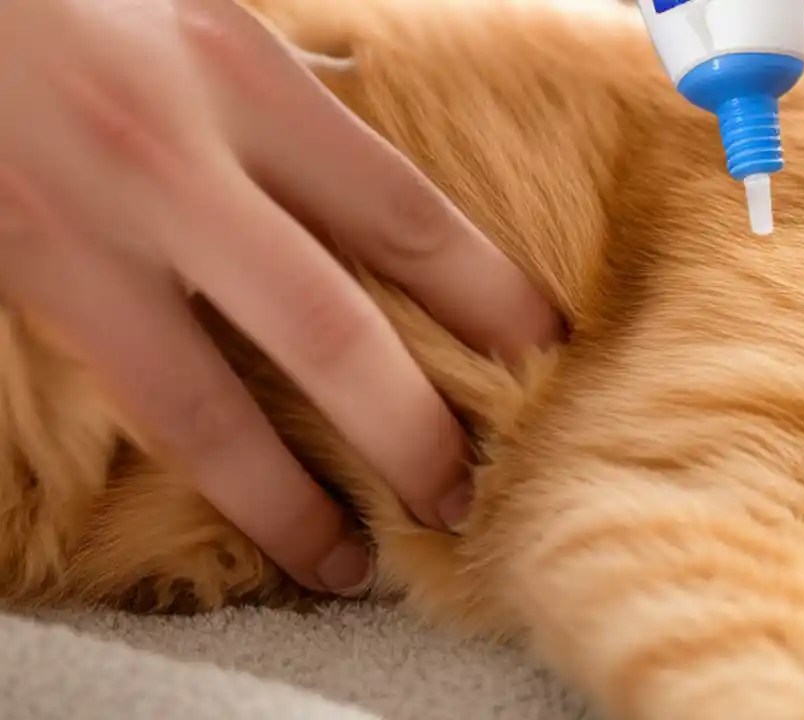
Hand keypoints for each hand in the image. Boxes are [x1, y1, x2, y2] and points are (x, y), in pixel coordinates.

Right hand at [0, 0, 559, 595]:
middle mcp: (166, 160)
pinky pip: (120, 402)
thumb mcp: (197, 9)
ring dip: (284, 501)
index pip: (402, 215)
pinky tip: (234, 502)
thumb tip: (357, 88)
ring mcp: (78, 231)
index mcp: (236, 75)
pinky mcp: (12, 275)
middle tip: (458, 498)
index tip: (543, 353)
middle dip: (407, 432)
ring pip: (202, 408)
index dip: (486, 297)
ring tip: (342, 564)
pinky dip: (192, 467)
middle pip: (327, 332)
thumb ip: (280, 72)